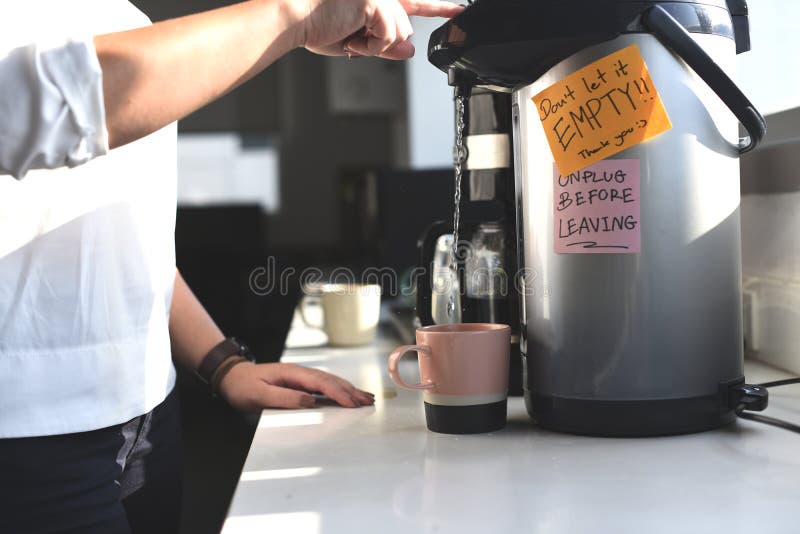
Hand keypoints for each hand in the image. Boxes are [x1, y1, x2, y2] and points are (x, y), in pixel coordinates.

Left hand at [218, 361, 374, 409]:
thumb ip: (284, 398)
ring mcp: (301, 377)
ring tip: (365, 398)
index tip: (351, 403)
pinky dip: (339, 391)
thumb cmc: (244, 387)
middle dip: (351, 391)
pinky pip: (324, 386)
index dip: (338, 393)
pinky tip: (348, 395)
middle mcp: (299, 373)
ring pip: (330, 382)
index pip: (320, 383)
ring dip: (349, 390)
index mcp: (292, 373)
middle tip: (368, 401)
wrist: (233, 378)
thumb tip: (310, 401)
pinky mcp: (300, 383)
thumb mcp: (259, 395)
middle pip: (331, 380)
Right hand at [295, 0, 462, 58]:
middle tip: (351, 36)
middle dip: (382, 41)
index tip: (460, 9)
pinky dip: (370, 46)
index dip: (440, 6)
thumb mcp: (356, 38)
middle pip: (404, 27)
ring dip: (374, 45)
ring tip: (348, 34)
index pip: (415, 2)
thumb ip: (385, 43)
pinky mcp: (376, 0)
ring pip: (398, 35)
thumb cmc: (315, 23)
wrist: (293, 15)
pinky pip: (389, 38)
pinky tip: (350, 35)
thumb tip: (409, 50)